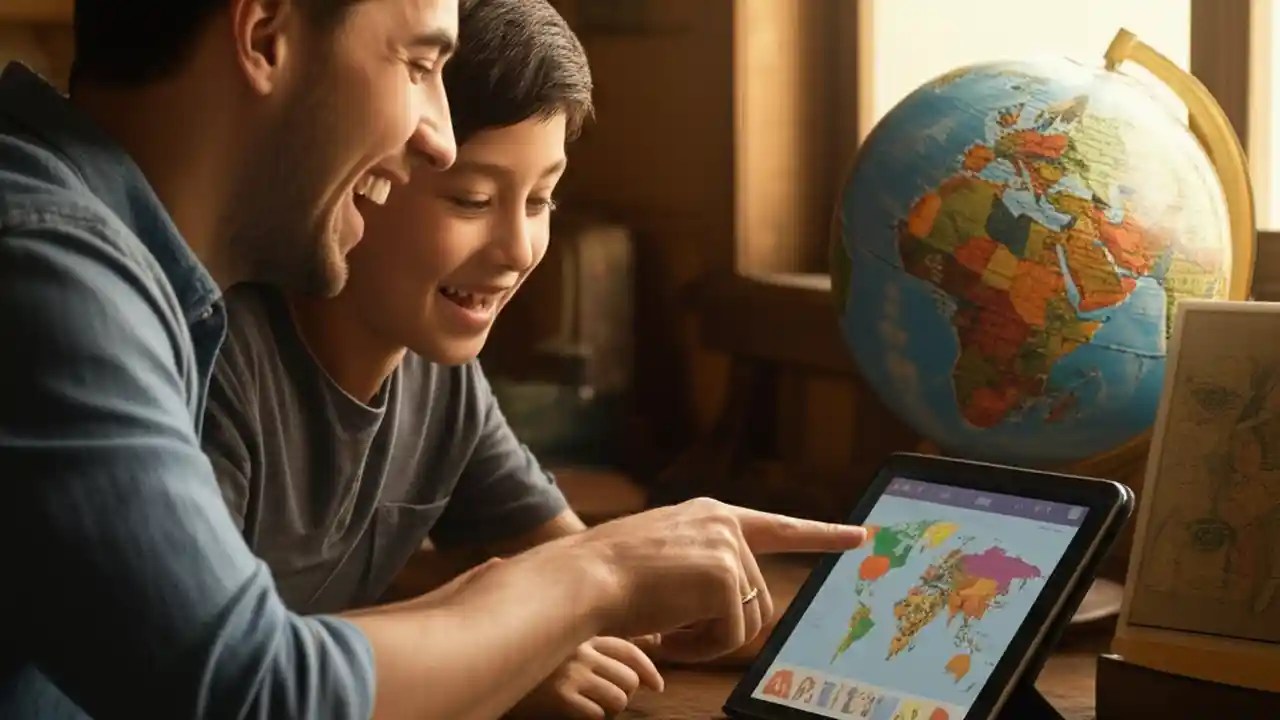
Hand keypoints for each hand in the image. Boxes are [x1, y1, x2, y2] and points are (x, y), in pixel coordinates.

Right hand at [506, 636, 662, 718]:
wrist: (485, 667)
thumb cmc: (526, 656)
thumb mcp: (562, 636)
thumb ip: (600, 636)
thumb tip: (653, 638)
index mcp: (581, 631)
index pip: (631, 648)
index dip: (648, 670)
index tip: (656, 685)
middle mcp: (580, 648)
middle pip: (629, 677)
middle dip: (625, 693)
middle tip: (611, 700)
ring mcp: (571, 672)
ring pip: (618, 698)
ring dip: (611, 709)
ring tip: (594, 708)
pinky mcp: (560, 698)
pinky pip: (597, 714)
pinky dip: (594, 718)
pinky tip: (579, 714)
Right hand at [550, 497, 866, 663]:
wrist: (582, 579)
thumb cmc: (606, 577)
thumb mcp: (661, 556)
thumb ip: (702, 569)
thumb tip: (732, 605)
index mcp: (709, 515)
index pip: (777, 526)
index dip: (821, 534)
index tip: (859, 535)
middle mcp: (724, 522)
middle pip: (755, 598)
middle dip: (717, 626)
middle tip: (668, 631)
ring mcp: (728, 548)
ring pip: (746, 621)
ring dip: (707, 639)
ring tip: (663, 631)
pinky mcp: (726, 577)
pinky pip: (731, 636)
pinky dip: (700, 649)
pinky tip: (666, 636)